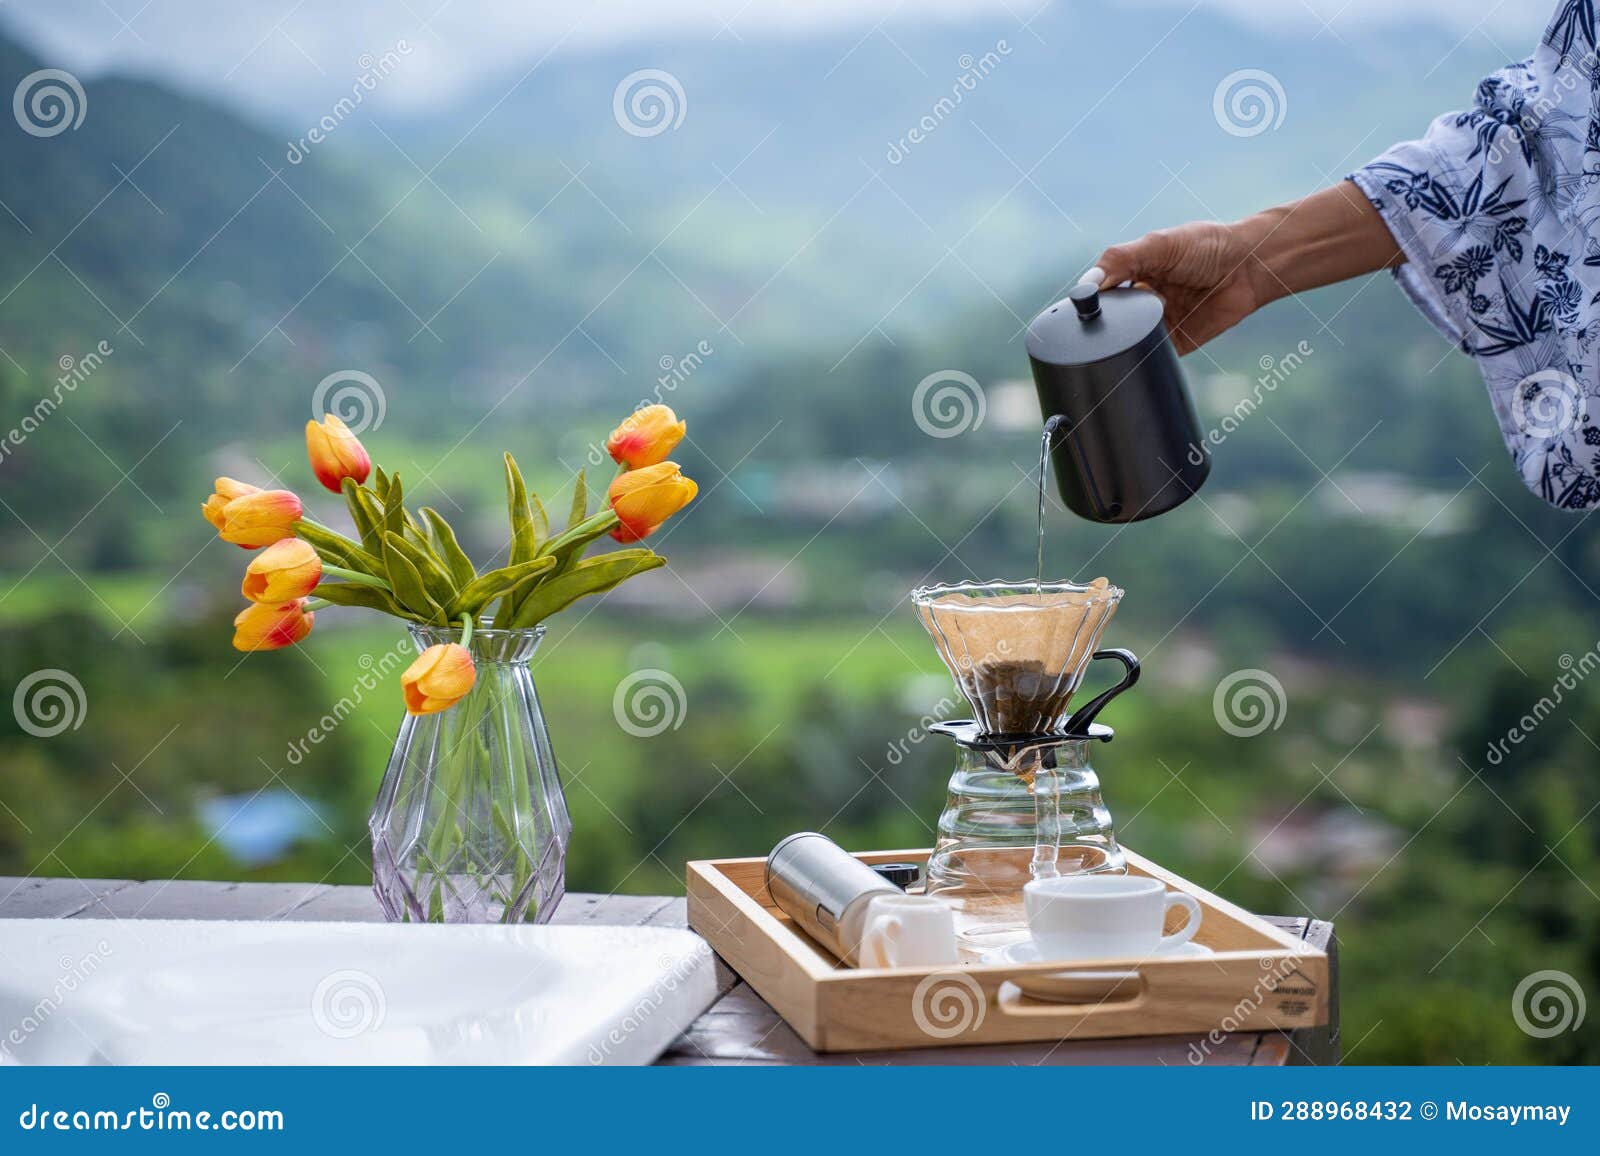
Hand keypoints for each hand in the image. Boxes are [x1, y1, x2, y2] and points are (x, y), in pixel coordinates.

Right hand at [1087, 182, 1402, 354]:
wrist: (1250, 267)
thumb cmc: (1207, 246)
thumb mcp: (1157, 245)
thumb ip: (1119, 259)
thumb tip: (1087, 284)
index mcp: (1131, 275)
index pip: (1098, 293)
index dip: (1086, 302)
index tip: (1077, 308)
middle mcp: (1140, 301)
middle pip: (1108, 321)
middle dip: (1101, 326)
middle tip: (1095, 328)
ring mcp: (1157, 325)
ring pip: (1127, 343)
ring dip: (1120, 345)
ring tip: (1118, 340)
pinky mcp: (1174, 345)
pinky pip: (1152, 359)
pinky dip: (1143, 359)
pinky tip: (1139, 352)